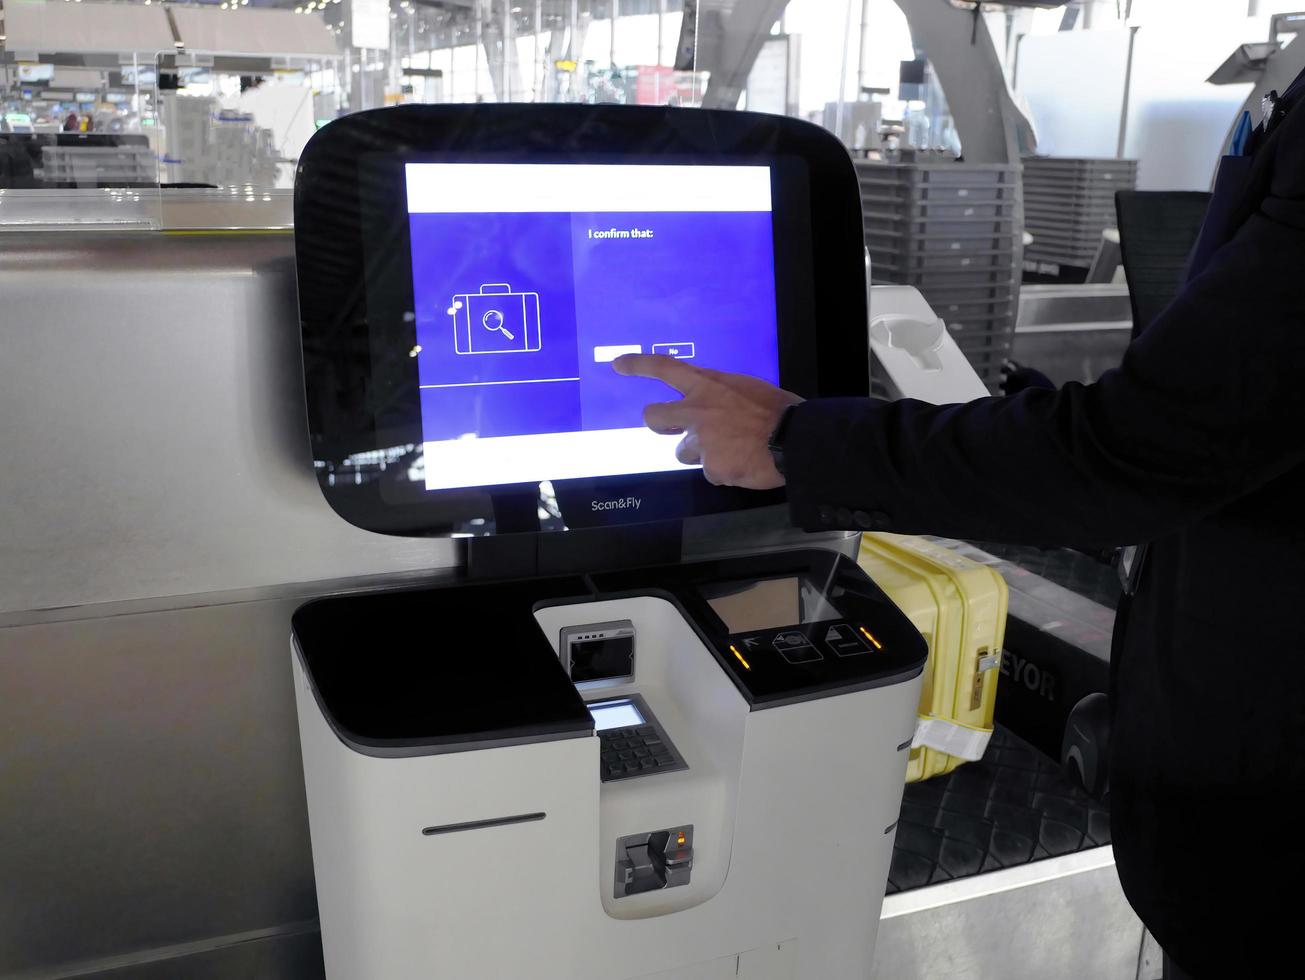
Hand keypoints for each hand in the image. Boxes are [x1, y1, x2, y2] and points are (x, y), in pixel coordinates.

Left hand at [613, 354, 802, 489]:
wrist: (794, 440)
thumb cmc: (780, 410)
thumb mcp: (748, 388)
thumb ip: (724, 396)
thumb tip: (720, 406)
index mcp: (708, 386)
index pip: (665, 368)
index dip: (639, 366)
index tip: (618, 364)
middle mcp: (696, 411)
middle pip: (654, 416)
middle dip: (659, 423)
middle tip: (671, 428)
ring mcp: (700, 442)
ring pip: (684, 452)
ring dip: (702, 453)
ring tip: (732, 451)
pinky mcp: (710, 468)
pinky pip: (712, 473)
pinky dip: (726, 471)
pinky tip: (745, 466)